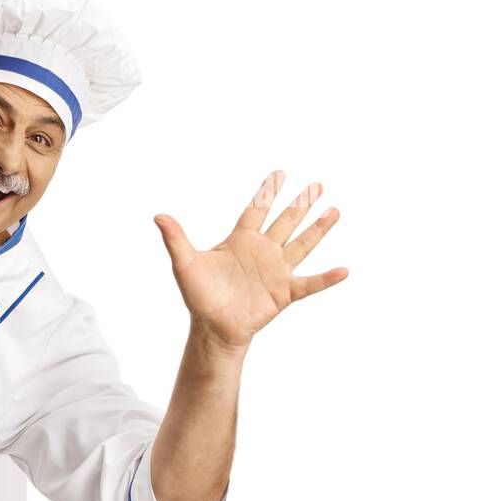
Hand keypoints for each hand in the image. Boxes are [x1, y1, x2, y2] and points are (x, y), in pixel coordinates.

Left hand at [153, 170, 347, 354]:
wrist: (212, 327)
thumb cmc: (199, 295)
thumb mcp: (185, 265)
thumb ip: (175, 239)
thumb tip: (158, 216)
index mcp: (240, 241)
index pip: (256, 210)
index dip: (267, 193)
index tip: (280, 174)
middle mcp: (262, 251)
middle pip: (285, 222)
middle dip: (301, 204)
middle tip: (317, 185)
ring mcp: (276, 271)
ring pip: (302, 245)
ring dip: (318, 229)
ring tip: (335, 211)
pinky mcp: (284, 292)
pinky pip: (309, 284)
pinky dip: (326, 278)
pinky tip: (343, 270)